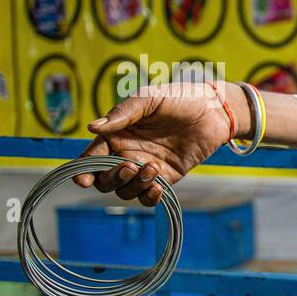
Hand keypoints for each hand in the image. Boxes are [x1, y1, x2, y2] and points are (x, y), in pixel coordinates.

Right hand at [73, 81, 238, 205]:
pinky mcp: (166, 178)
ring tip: (153, 168)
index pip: (91, 158)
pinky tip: (157, 187)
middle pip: (105, 180)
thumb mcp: (148, 100)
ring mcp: (145, 168)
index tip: (82, 180)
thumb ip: (122, 114)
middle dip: (112, 179)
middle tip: (131, 165)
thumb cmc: (178, 98)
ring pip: (126, 191)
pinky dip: (149, 197)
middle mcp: (126, 153)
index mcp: (115, 135)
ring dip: (134, 185)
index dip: (83, 171)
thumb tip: (92, 127)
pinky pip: (149, 196)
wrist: (213, 111)